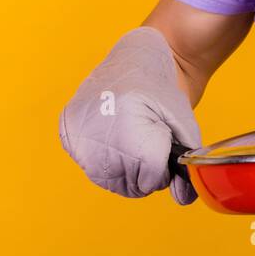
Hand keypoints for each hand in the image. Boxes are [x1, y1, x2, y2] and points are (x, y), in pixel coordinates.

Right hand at [59, 26, 200, 204]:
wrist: (136, 56)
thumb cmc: (163, 91)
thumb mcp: (185, 126)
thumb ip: (187, 167)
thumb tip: (184, 198)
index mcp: (131, 132)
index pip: (151, 179)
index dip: (162, 167)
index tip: (162, 144)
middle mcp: (100, 135)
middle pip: (130, 185)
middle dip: (145, 171)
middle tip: (148, 141)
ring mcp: (79, 133)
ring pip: (108, 181)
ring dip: (125, 169)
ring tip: (132, 138)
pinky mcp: (67, 130)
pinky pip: (89, 165)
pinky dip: (105, 158)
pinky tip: (114, 136)